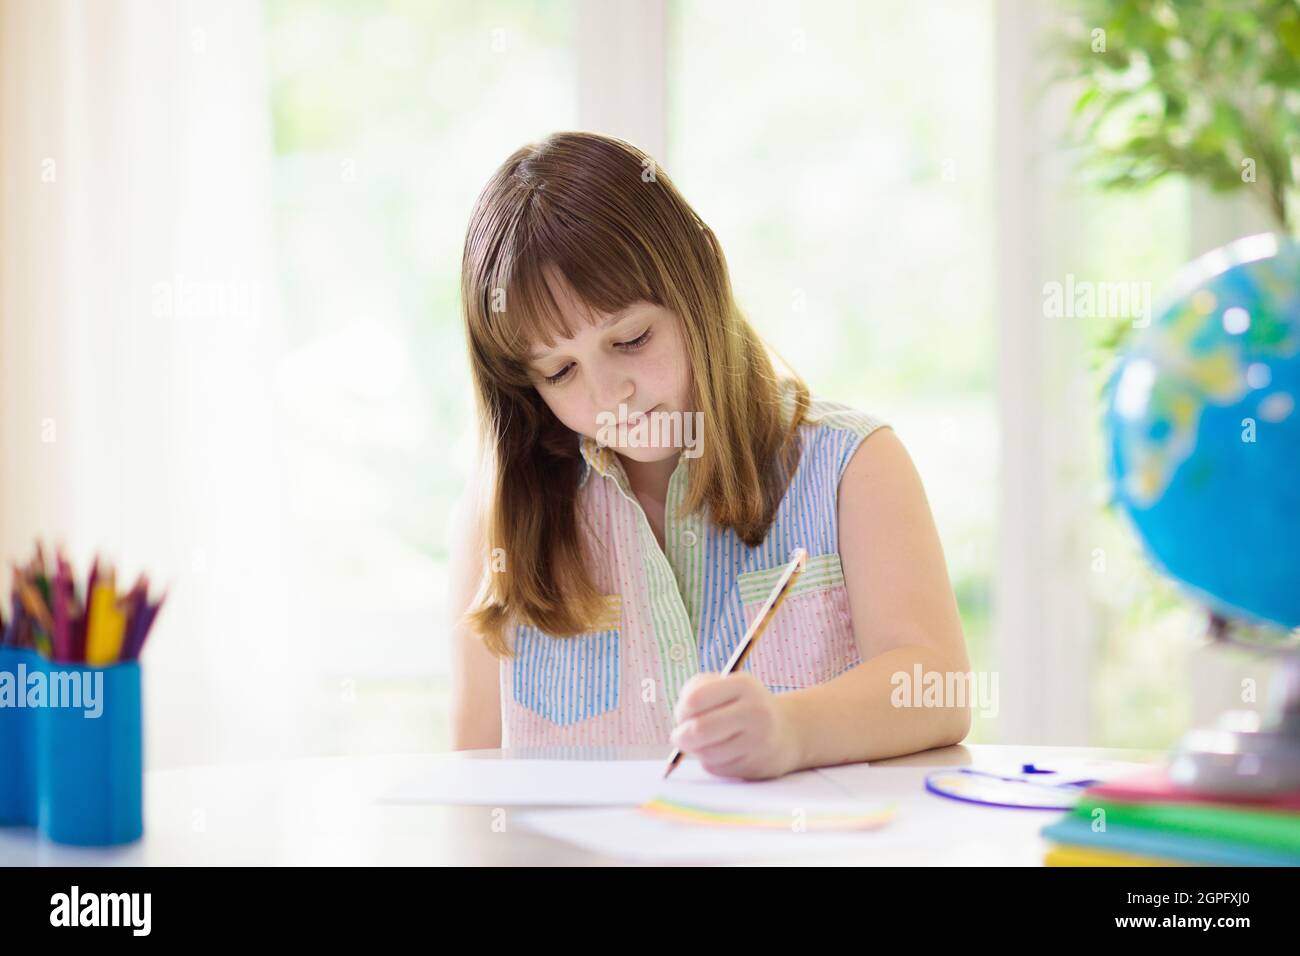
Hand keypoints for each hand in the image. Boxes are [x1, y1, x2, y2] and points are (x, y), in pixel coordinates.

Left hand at [670, 671, 801, 779]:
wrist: (787, 732)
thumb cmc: (744, 705)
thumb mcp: (726, 685)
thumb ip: (696, 692)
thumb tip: (681, 723)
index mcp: (743, 685)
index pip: (695, 699)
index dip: (681, 710)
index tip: (682, 715)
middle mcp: (755, 712)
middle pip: (700, 729)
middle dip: (681, 736)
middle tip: (679, 736)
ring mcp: (758, 741)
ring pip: (706, 752)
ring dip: (697, 750)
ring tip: (705, 742)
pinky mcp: (756, 766)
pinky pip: (716, 768)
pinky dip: (711, 762)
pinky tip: (723, 753)